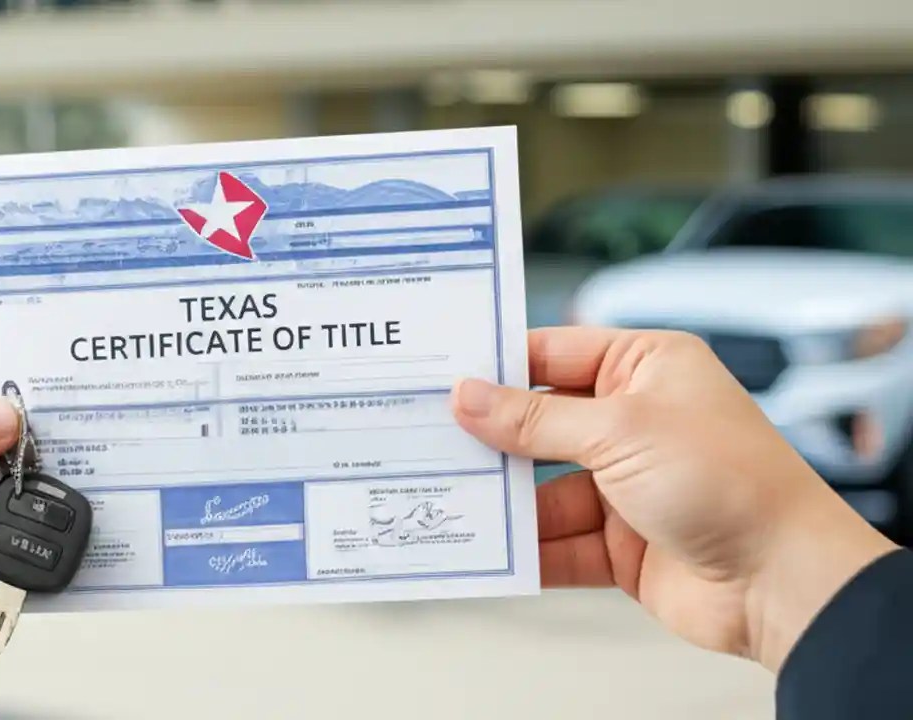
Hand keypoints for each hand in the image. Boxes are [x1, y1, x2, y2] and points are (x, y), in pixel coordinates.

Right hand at [452, 327, 895, 671]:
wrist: (784, 581)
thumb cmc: (730, 481)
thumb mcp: (619, 431)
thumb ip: (535, 419)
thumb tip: (469, 397)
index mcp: (646, 368)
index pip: (553, 353)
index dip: (498, 366)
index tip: (441, 376)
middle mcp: (634, 421)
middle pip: (539, 422)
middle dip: (491, 436)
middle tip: (427, 436)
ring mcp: (626, 484)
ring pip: (541, 487)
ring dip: (504, 498)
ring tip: (446, 495)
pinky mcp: (620, 542)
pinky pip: (557, 540)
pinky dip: (526, 547)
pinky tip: (488, 547)